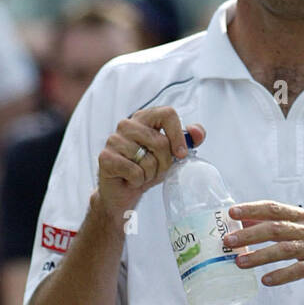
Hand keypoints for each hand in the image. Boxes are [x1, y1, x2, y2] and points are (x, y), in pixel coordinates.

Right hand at [96, 107, 205, 224]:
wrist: (123, 191)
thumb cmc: (147, 168)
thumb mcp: (170, 154)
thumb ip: (186, 140)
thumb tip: (198, 133)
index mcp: (144, 118)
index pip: (168, 114)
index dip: (178, 135)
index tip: (181, 154)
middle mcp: (127, 124)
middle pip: (160, 142)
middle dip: (164, 163)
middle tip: (156, 170)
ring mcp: (114, 139)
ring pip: (148, 160)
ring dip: (150, 174)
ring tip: (142, 174)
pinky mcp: (106, 157)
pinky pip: (135, 172)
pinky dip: (138, 181)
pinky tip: (131, 179)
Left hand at [224, 201, 303, 289]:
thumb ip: (281, 225)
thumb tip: (248, 223)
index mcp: (303, 218)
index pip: (275, 209)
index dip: (253, 209)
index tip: (232, 212)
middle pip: (276, 228)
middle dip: (250, 234)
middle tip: (229, 241)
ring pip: (284, 249)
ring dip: (260, 256)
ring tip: (240, 262)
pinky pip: (300, 270)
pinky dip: (282, 275)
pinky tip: (267, 280)